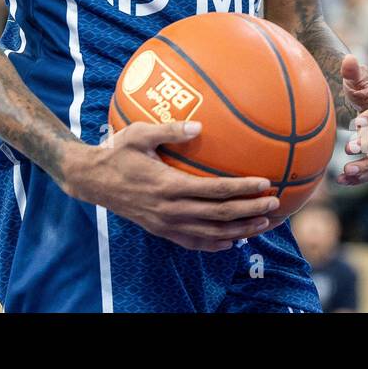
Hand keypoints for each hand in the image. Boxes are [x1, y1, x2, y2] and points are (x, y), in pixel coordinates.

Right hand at [60, 121, 280, 251]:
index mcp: (169, 185)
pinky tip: (232, 240)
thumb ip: (170, 129)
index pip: (215, 190)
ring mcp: (167, 224)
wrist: (93, 181)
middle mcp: (171, 209)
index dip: (242, 189)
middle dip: (250, 211)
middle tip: (275, 204)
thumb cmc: (117, 152)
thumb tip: (200, 124)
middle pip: (220, 216)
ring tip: (263, 224)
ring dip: (240, 229)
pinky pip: (193, 243)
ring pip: (212, 233)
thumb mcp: (139, 134)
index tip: (265, 183)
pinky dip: (216, 243)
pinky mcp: (161, 231)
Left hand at [337, 54, 367, 185]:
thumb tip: (349, 59)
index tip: (356, 122)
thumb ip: (353, 70)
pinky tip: (342, 180)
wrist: (364, 103)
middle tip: (348, 148)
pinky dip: (360, 177)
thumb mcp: (356, 77)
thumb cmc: (361, 86)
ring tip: (345, 171)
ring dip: (366, 166)